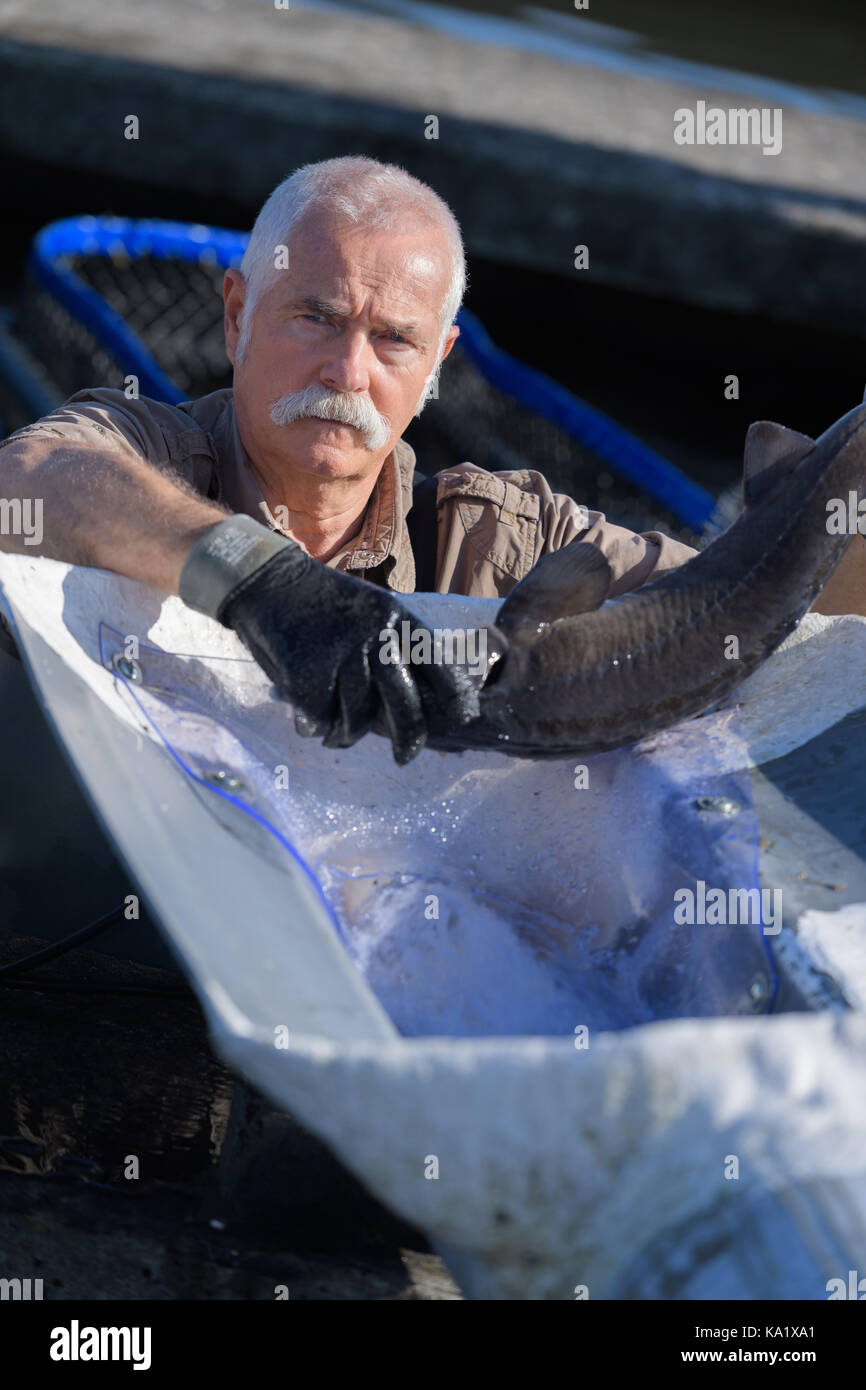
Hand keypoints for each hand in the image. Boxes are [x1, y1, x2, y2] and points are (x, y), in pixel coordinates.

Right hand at [218, 545, 499, 763]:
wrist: (269, 582)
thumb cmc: (324, 606)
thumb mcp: (372, 612)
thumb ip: (395, 649)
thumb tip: (421, 705)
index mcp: (397, 621)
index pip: (440, 667)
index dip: (454, 700)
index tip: (460, 722)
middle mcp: (375, 638)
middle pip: (405, 706)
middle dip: (408, 740)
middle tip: (404, 757)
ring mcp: (341, 656)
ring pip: (356, 722)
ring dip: (345, 736)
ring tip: (336, 735)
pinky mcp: (307, 674)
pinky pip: (319, 721)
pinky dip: (313, 726)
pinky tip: (308, 719)